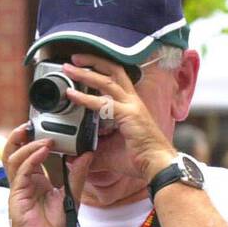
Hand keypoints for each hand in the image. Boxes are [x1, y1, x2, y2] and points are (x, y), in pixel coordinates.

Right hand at [2, 123, 91, 226]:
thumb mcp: (72, 194)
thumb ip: (78, 174)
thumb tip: (88, 153)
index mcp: (36, 180)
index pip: (31, 153)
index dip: (36, 139)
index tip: (49, 128)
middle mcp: (25, 181)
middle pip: (16, 151)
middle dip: (22, 136)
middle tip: (34, 123)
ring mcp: (19, 187)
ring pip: (14, 157)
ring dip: (29, 145)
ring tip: (46, 139)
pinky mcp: (16, 193)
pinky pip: (21, 170)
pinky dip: (31, 158)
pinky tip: (43, 152)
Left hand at [60, 53, 173, 180]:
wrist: (158, 166)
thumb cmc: (140, 159)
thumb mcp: (109, 154)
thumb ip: (92, 153)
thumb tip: (75, 157)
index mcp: (131, 106)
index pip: (116, 80)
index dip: (99, 71)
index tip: (82, 69)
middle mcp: (132, 101)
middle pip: (114, 71)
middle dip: (93, 61)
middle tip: (73, 60)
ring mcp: (132, 106)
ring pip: (107, 81)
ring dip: (86, 72)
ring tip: (69, 68)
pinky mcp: (129, 115)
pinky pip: (103, 103)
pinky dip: (85, 97)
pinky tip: (72, 94)